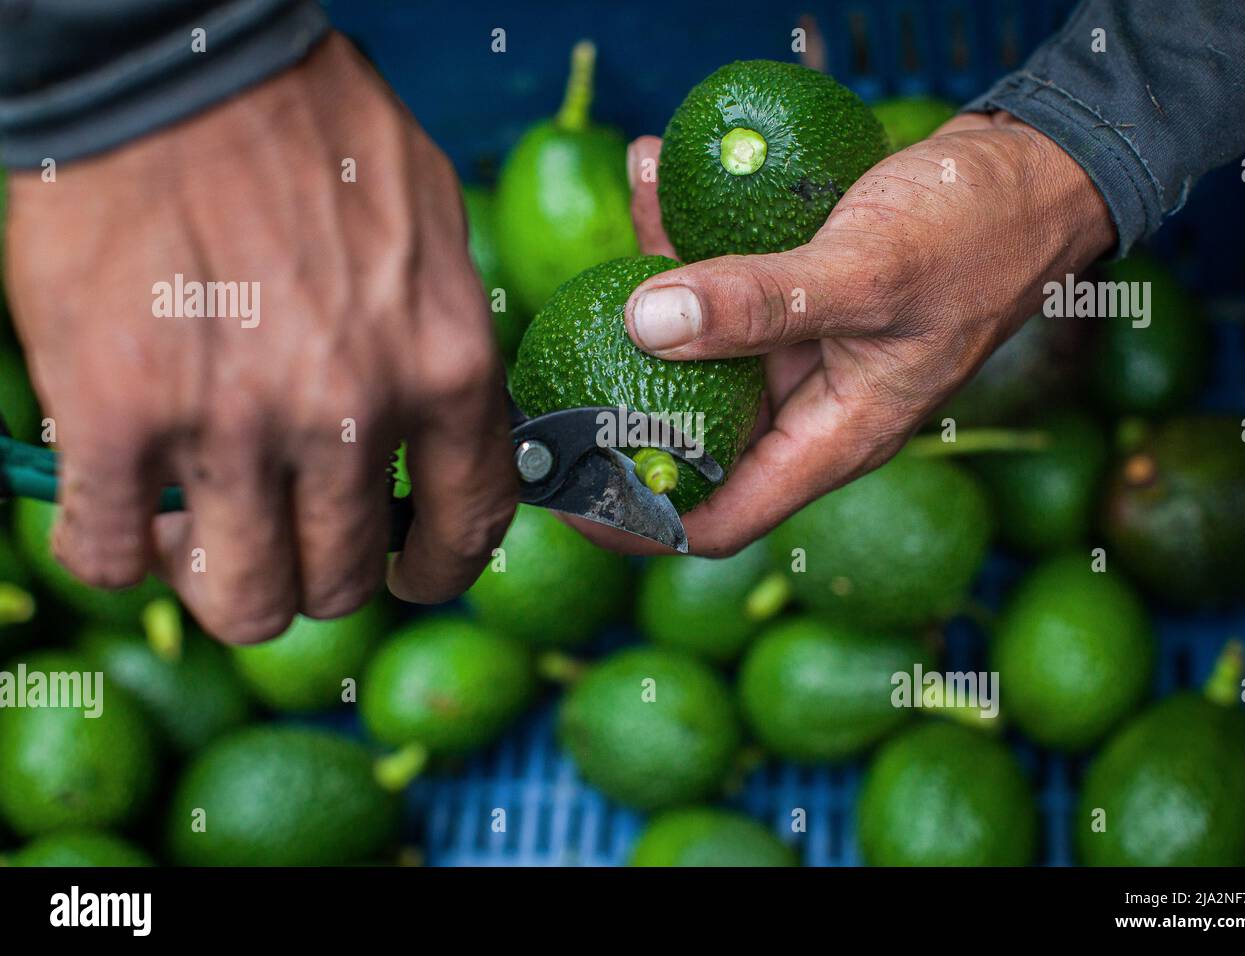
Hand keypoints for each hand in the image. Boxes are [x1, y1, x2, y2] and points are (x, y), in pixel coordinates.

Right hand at [4, 34, 514, 640]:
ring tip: (196, 529)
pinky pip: (107, 555)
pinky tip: (118, 504)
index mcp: (443, 369)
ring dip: (222, 580)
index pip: (466, 530)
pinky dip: (114, 549)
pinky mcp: (115, 416)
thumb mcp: (432, 232)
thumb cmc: (312, 127)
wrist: (177, 57)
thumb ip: (443, 347)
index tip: (407, 570)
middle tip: (280, 532)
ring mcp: (232, 424)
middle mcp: (351, 413)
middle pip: (343, 583)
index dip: (434, 570)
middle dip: (315, 575)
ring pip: (243, 598)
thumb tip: (443, 431)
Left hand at [610, 111, 1114, 555]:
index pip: (718, 518)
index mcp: (834, 439)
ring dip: (652, 283)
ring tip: (628, 198)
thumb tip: (642, 325)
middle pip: (690, 428)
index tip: (563, 490)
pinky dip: (687, 235)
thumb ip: (759, 303)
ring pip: (699, 342)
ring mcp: (800, 352)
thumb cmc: (980, 235)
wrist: (1037, 176)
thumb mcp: (867, 273)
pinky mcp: (797, 300)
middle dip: (621, 388)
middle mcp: (808, 407)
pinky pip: (725, 281)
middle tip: (554, 345)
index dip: (637, 519)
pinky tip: (656, 169)